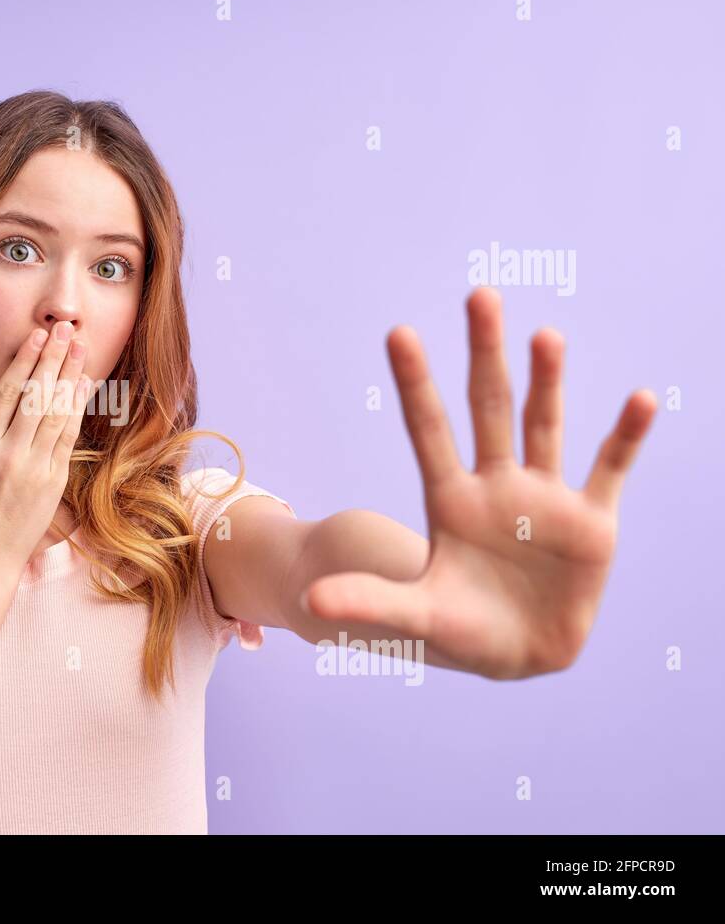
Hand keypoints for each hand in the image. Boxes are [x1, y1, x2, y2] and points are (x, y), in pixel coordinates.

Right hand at [0, 320, 94, 571]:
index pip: (8, 394)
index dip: (25, 362)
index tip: (38, 336)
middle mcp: (10, 455)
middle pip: (37, 397)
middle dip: (54, 359)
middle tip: (67, 330)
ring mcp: (35, 468)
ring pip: (57, 413)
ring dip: (71, 377)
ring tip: (82, 348)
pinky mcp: (55, 481)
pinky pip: (68, 437)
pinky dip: (77, 408)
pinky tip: (84, 386)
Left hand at [303, 287, 656, 679]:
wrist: (520, 657)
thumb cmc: (461, 631)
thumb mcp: (415, 617)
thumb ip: (370, 602)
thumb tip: (311, 603)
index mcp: (449, 500)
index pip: (427, 430)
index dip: (414, 384)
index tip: (399, 333)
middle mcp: (496, 485)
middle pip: (487, 408)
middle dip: (484, 354)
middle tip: (479, 295)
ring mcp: (545, 498)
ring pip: (543, 426)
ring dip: (547, 382)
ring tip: (545, 336)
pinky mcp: (591, 522)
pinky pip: (609, 470)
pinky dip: (626, 436)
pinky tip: (640, 399)